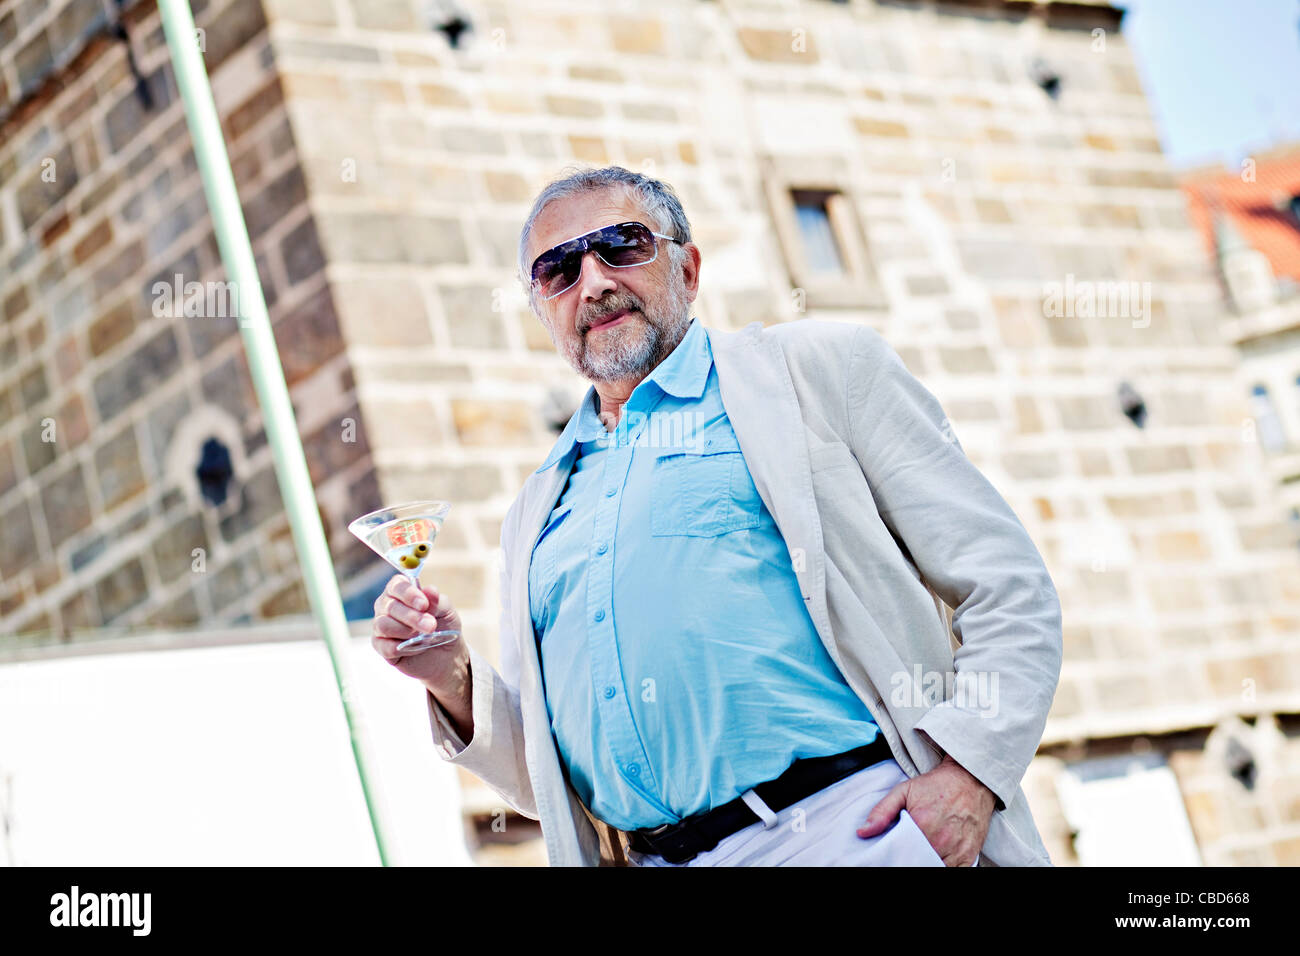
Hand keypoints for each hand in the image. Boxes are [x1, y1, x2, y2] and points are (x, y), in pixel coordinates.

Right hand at [370, 573, 464, 684]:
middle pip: (390, 606)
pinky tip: (416, 648)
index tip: (423, 604)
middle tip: (431, 626)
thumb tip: (430, 590)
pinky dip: (403, 649)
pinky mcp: (380, 646)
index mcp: (401, 591)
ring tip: (424, 638)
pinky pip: (385, 646)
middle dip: (412, 617)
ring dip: (406, 632)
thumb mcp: (446, 611)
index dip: (408, 594)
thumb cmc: (444, 626)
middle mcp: (387, 605)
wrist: (446, 654)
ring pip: (383, 625)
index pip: (397, 585)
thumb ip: (437, 601)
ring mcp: (381, 625)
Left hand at [855, 755, 995, 865]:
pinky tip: (935, 859)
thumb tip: (862, 833)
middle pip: (917, 862)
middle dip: (908, 859)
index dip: (894, 855)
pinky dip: (942, 867)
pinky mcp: (968, 856)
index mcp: (921, 823)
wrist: (971, 780)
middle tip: (904, 854)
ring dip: (925, 863)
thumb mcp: (904, 790)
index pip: (900, 853)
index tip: (891, 853)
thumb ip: (882, 812)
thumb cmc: (936, 786)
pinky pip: (953, 871)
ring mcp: (957, 849)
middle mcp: (940, 839)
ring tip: (918, 855)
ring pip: (933, 867)